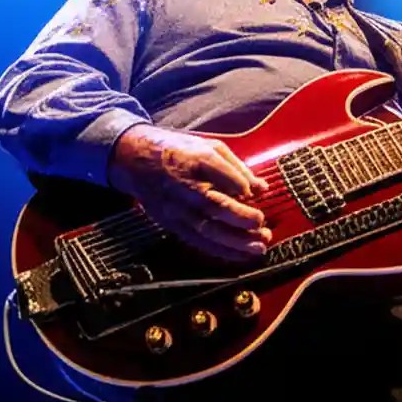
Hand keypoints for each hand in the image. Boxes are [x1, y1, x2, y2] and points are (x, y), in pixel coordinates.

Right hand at [107, 124, 271, 260]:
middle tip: (264, 227)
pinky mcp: (172, 223)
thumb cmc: (180, 151)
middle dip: (243, 220)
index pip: (221, 173)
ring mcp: (177, 208)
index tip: (255, 193)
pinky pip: (197, 241)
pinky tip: (239, 255)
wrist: (137, 161)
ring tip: (258, 247)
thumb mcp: (209, 147)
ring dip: (236, 242)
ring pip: (208, 229)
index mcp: (195, 160)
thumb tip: (261, 188)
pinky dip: (220, 250)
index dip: (240, 185)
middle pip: (216, 206)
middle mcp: (185, 186)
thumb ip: (237, 168)